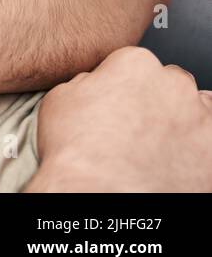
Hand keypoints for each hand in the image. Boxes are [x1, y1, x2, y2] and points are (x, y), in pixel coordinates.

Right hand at [26, 45, 211, 192]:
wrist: (99, 193)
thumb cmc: (77, 151)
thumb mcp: (60, 98)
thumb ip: (86, 83)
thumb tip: (95, 85)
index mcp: (135, 63)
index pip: (132, 64)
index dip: (119, 85)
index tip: (112, 103)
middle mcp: (173, 83)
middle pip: (168, 82)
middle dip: (153, 99)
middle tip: (132, 124)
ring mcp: (200, 116)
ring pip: (197, 107)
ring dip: (180, 119)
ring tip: (156, 144)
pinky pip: (211, 138)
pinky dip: (198, 145)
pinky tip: (176, 157)